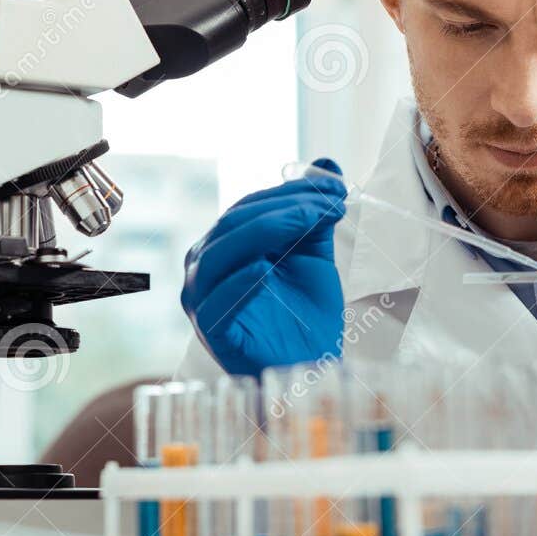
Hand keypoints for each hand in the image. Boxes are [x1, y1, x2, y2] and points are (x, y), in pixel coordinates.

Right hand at [180, 158, 347, 376]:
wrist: (310, 370)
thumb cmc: (305, 316)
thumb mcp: (314, 257)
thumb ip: (315, 214)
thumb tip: (329, 164)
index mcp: (222, 246)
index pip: (248, 208)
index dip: (290, 194)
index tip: (335, 189)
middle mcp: (204, 268)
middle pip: (234, 224)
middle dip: (285, 207)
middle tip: (330, 202)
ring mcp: (201, 300)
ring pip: (221, 254)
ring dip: (267, 231)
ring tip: (309, 222)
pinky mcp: (210, 332)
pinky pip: (216, 303)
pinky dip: (240, 282)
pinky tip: (266, 269)